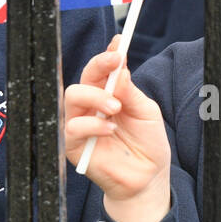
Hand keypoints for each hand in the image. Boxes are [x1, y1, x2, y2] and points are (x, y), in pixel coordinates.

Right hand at [64, 34, 171, 221]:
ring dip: (95, 97)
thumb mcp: (147, 112)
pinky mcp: (74, 145)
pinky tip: (110, 129)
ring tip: (116, 108)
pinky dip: (92, 124)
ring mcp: (81, 124)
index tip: (119, 45)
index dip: (108, 55)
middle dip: (98, 68)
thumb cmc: (147, 143)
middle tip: (117, 70)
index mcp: (108, 94)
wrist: (148, 177)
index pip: (101, 70)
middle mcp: (92, 106)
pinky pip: (73, 127)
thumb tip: (121, 68)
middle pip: (83, 78)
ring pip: (72, 97)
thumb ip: (131, 92)